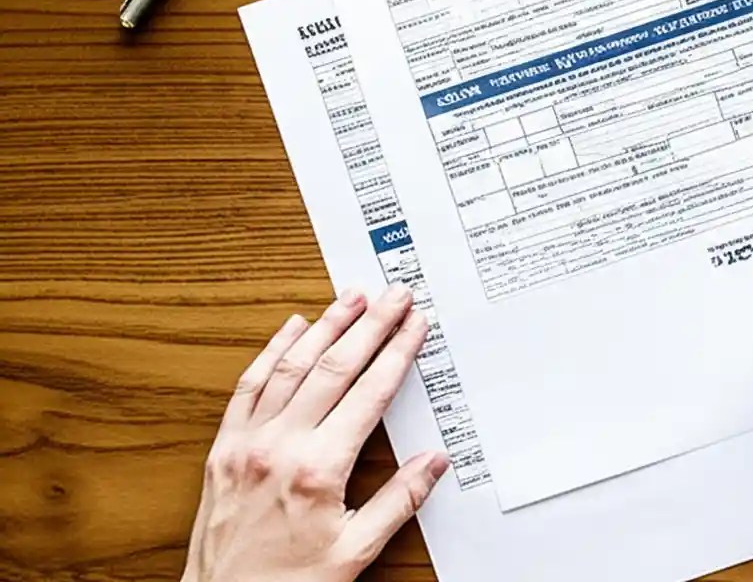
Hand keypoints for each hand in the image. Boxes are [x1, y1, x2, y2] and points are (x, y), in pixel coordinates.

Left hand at [183, 284, 448, 581]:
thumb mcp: (355, 552)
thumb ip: (398, 502)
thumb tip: (434, 462)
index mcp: (319, 469)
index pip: (369, 393)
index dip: (397, 353)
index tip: (414, 326)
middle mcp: (280, 447)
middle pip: (335, 368)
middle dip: (370, 325)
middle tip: (394, 296)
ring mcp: (247, 443)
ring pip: (291, 367)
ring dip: (325, 327)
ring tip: (351, 298)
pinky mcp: (222, 448)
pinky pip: (248, 386)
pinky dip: (270, 352)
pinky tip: (291, 328)